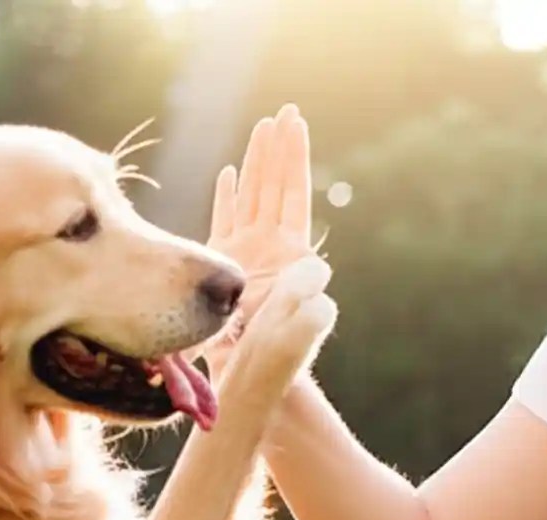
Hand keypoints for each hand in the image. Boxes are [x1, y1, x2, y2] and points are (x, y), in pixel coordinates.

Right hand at [203, 104, 320, 373]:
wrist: (250, 379)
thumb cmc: (274, 359)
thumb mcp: (299, 328)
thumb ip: (310, 300)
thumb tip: (322, 271)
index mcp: (289, 254)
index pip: (293, 195)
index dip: (293, 160)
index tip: (295, 126)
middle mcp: (271, 247)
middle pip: (276, 187)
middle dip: (280, 150)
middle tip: (286, 112)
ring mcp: (248, 252)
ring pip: (254, 196)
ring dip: (259, 163)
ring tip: (263, 128)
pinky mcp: (224, 264)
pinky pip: (226, 221)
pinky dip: (230, 197)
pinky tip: (231, 175)